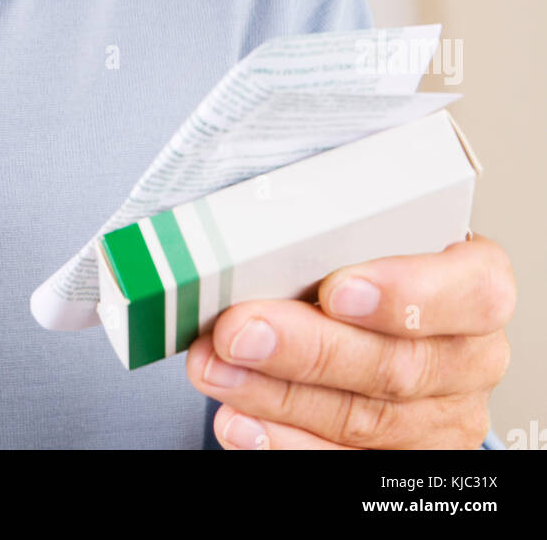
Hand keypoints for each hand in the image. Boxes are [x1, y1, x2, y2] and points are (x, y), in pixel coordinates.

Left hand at [186, 234, 514, 449]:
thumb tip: (253, 235)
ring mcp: (443, 419)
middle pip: (398, 365)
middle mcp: (471, 359)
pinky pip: (341, 461)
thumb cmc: (373, 263)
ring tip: (216, 368)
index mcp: (479, 286)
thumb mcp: (372, 233)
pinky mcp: (403, 461)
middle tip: (239, 330)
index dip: (407, 294)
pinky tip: (238, 419)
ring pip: (363, 420)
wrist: (386, 320)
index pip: (473, 292)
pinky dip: (281, 442)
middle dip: (308, 349)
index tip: (335, 289)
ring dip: (276, 395)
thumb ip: (336, 236)